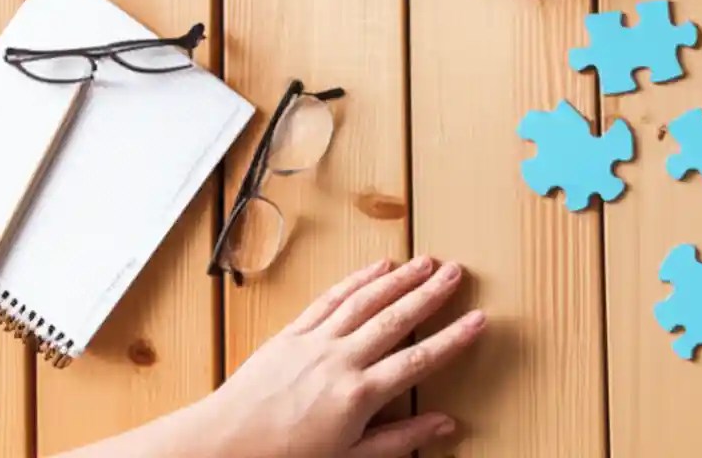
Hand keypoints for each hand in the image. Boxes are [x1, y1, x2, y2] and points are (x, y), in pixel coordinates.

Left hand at [194, 257, 483, 457]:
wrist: (222, 447)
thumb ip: (400, 440)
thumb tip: (444, 425)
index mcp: (358, 396)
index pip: (418, 362)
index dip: (452, 339)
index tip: (478, 320)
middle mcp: (340, 361)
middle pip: (396, 320)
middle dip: (430, 294)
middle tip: (456, 272)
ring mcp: (315, 343)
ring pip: (365, 301)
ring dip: (399, 278)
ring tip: (425, 261)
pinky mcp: (292, 333)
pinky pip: (330, 299)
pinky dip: (356, 281)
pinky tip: (376, 268)